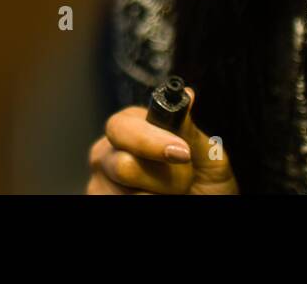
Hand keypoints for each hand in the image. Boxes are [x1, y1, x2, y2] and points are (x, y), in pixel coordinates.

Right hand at [86, 90, 237, 193]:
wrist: (208, 211)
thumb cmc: (207, 186)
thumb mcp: (208, 158)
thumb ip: (190, 130)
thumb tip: (185, 95)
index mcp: (131, 127)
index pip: (123, 126)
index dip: (150, 141)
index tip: (181, 153)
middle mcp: (107, 152)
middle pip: (123, 165)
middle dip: (163, 178)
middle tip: (185, 182)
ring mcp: (101, 182)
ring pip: (125, 194)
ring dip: (158, 197)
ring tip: (170, 194)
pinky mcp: (99, 200)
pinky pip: (119, 205)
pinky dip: (149, 205)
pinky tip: (156, 199)